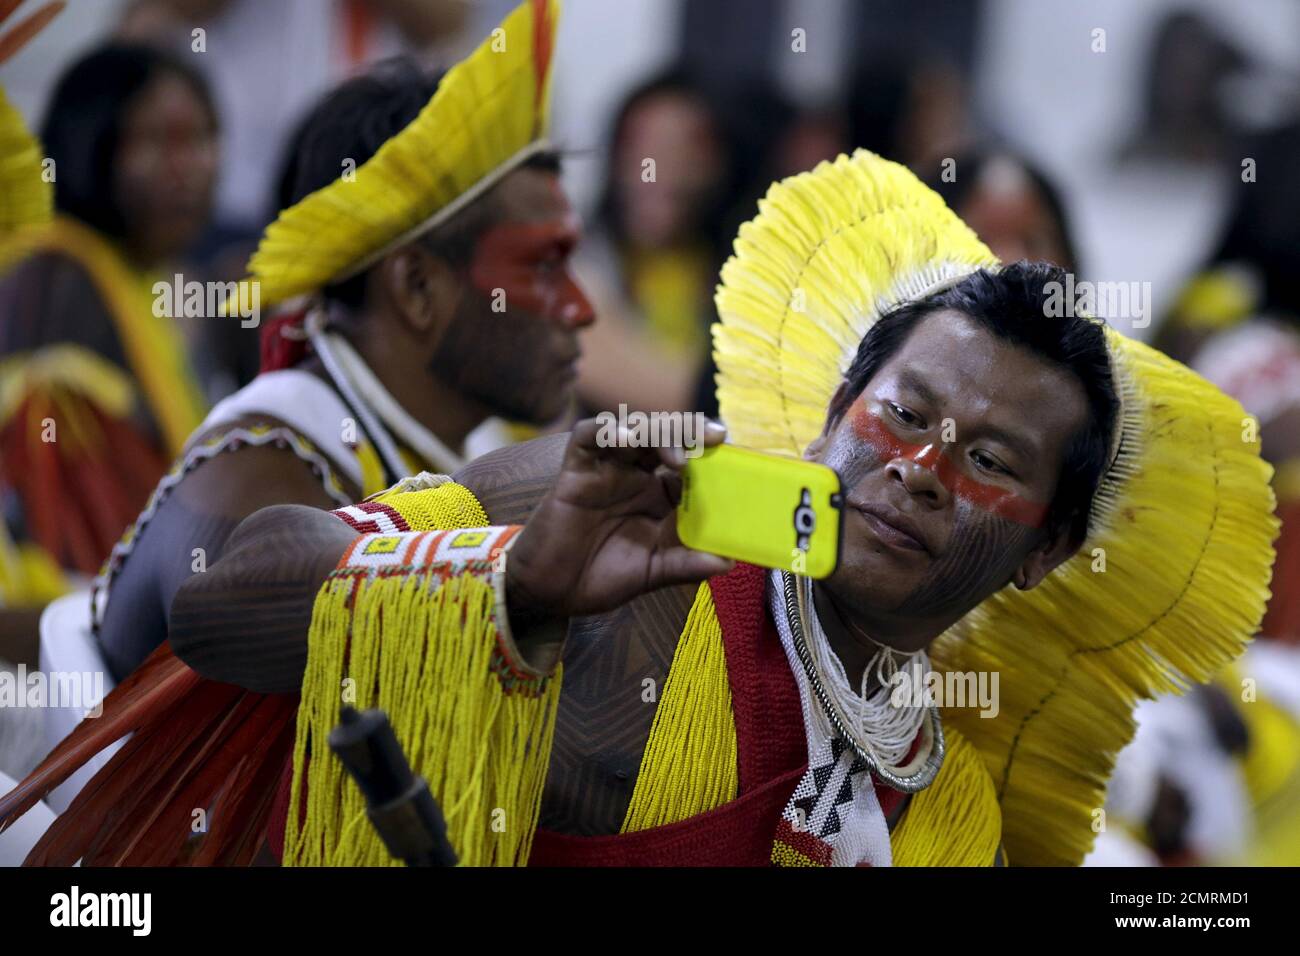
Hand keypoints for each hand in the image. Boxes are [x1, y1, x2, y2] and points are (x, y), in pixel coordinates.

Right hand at [506, 416, 732, 622]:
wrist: (550, 593)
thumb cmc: (600, 578)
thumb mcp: (652, 573)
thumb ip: (686, 565)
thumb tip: (729, 563)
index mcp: (657, 497)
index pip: (690, 464)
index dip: (712, 456)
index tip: (737, 456)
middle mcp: (634, 476)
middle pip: (667, 437)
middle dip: (692, 431)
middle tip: (717, 437)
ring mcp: (605, 470)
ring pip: (635, 429)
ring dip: (659, 432)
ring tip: (678, 456)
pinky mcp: (574, 471)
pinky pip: (588, 437)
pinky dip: (607, 431)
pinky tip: (626, 439)